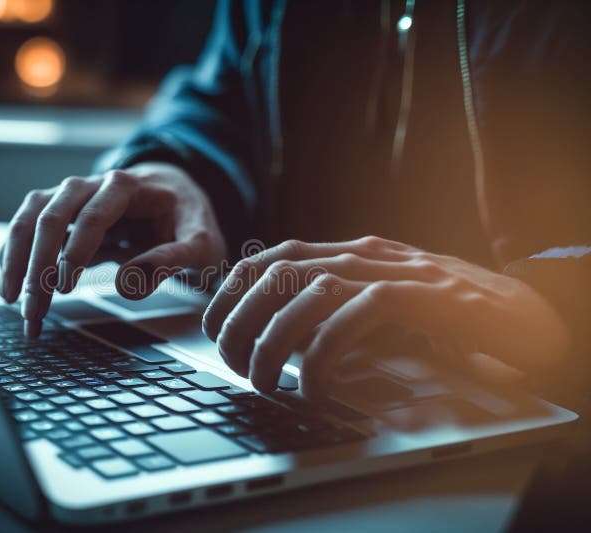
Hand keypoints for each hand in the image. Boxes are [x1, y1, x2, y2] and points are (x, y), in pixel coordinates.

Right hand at [0, 162, 226, 337]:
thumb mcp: (199, 243)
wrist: (178, 195)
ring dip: (16, 257)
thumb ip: (170, 261)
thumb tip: (127, 285)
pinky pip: (28, 226)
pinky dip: (14, 253)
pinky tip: (9, 284)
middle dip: (37, 264)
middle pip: (51, 215)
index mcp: (128, 186)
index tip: (64, 287)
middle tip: (33, 308)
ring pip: (31, 217)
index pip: (93, 216)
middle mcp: (93, 185)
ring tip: (10, 298)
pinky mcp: (62, 212)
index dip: (75, 252)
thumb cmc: (188, 219)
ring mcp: (72, 196)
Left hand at [202, 236, 570, 399]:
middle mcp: (365, 253)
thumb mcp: (379, 304)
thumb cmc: (446, 316)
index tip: (214, 327)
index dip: (231, 288)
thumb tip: (277, 337)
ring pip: (310, 287)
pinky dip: (328, 349)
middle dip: (240, 318)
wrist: (527, 311)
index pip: (271, 255)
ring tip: (263, 381)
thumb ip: (335, 307)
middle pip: (278, 269)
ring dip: (274, 339)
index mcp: (349, 252)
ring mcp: (396, 269)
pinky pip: (362, 311)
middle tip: (234, 364)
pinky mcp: (427, 294)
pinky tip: (316, 384)